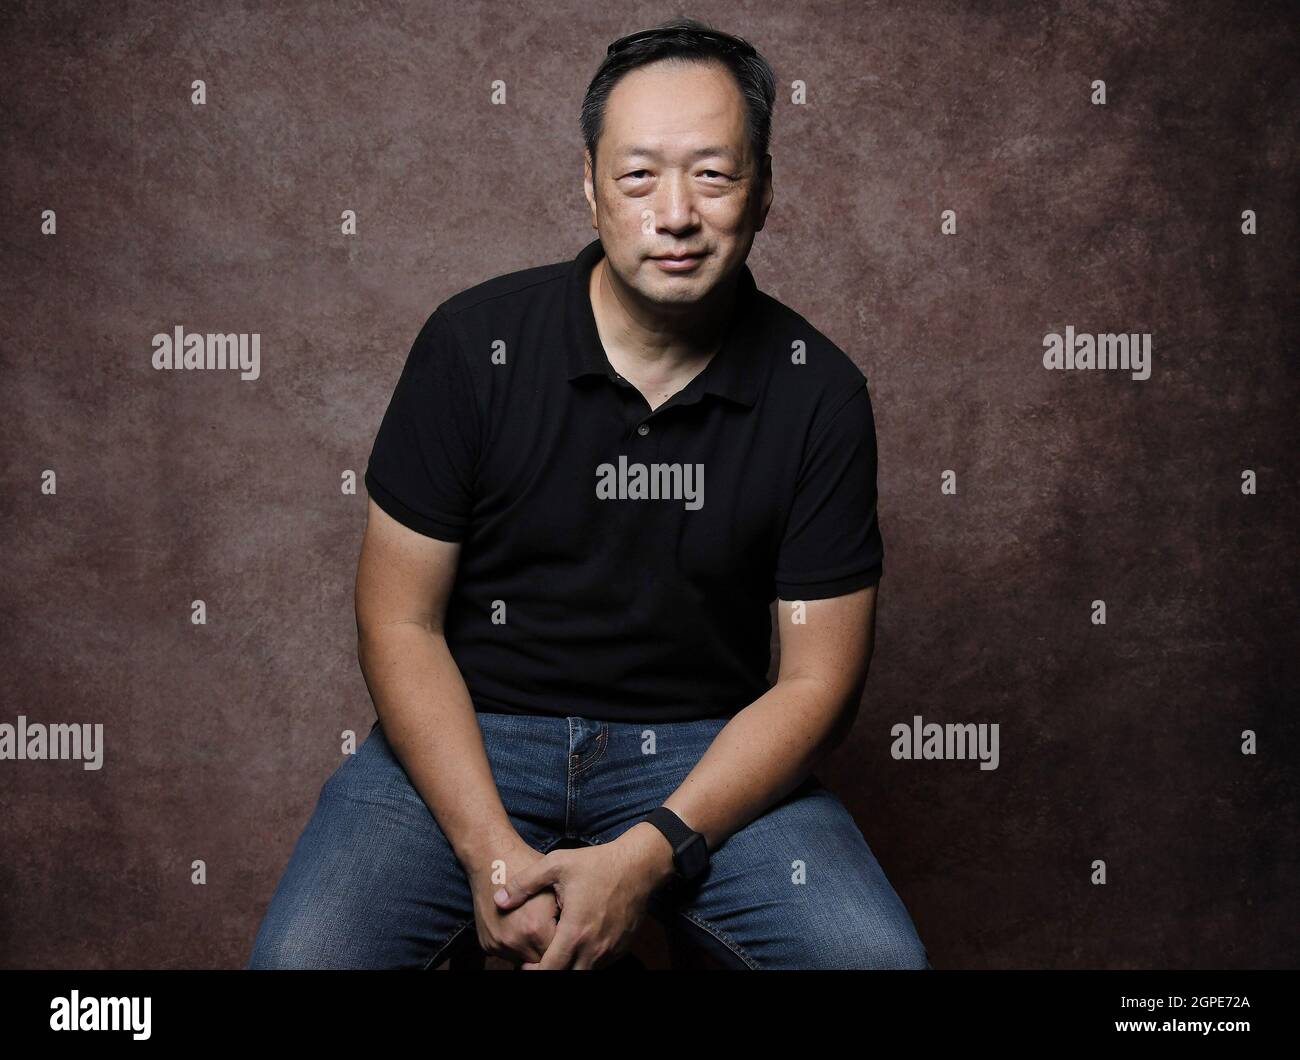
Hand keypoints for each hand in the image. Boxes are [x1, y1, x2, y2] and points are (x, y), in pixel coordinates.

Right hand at [466, 835, 559, 965]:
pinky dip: (517, 945)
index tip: (569, 929)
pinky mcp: (487, 945)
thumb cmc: (526, 865)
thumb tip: (583, 939)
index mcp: (535, 928)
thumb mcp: (554, 884)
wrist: (490, 857)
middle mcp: (515, 941)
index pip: (560, 952)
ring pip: (525, 959)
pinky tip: (521, 925)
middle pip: (542, 958)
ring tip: (537, 925)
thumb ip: (568, 916)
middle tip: (553, 927)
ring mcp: (499, 945)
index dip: (566, 940)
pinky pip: (509, 954)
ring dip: (533, 948)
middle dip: (550, 946)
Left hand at [493, 822, 676, 968]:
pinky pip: (600, 966)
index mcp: (575, 932)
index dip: (533, 972)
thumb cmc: (597, 863)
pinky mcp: (621, 948)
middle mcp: (594, 948)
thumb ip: (524, 884)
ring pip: (585, 974)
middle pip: (567, 977)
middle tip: (536, 963)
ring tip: (556, 955)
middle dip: (550, 973)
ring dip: (569, 968)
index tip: (524, 965)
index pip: (549, 970)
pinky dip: (586, 963)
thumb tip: (498, 900)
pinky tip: (577, 948)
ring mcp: (610, 950)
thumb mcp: (556, 865)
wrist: (639, 865)